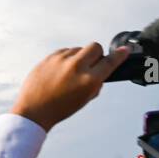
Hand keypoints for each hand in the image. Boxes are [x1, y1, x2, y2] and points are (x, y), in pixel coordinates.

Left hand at [10, 44, 128, 131]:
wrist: (34, 110)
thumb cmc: (59, 108)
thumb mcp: (84, 99)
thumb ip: (95, 84)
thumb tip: (100, 74)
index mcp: (88, 80)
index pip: (109, 62)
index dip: (119, 56)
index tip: (125, 51)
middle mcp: (75, 66)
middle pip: (95, 47)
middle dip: (97, 54)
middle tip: (92, 64)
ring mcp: (61, 60)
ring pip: (78, 49)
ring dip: (80, 58)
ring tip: (71, 73)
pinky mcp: (49, 57)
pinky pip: (64, 52)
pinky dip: (67, 59)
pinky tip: (61, 71)